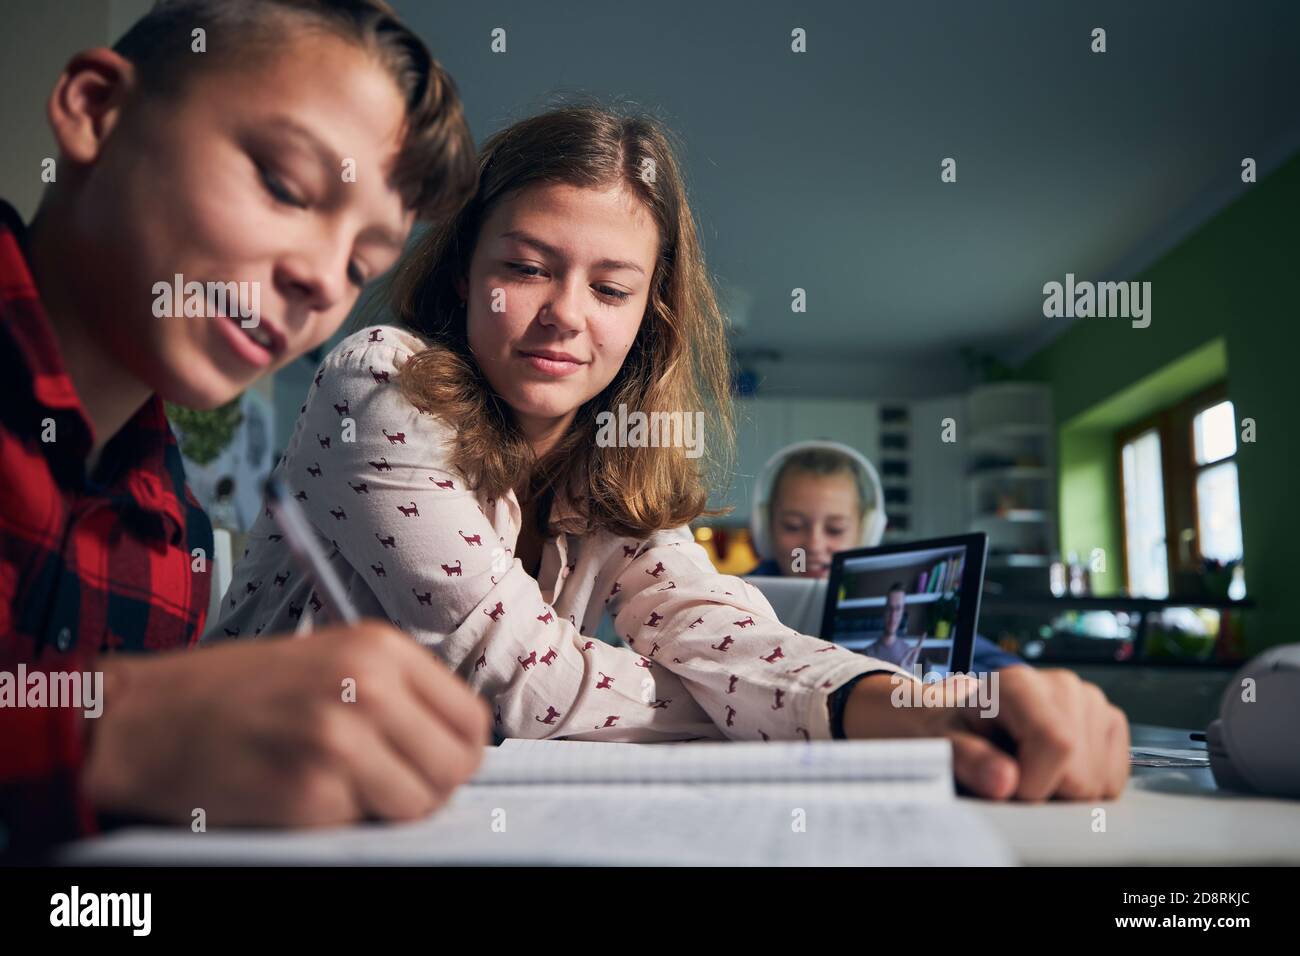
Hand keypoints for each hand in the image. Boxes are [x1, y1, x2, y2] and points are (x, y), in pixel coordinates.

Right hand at [83, 620, 490, 826]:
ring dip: (386, 809)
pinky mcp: (311, 791)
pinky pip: (359, 825)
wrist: (146, 718)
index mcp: (382, 648)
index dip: (457, 753)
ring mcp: (341, 738)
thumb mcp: (331, 660)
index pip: (472, 718)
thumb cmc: (235, 691)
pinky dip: (335, 820)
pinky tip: (297, 792)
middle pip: (455, 766)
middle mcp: (370, 685)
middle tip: (387, 787)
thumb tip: (452, 744)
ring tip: (340, 788)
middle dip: (429, 787)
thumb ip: (396, 691)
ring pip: (419, 805)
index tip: (430, 764)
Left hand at [842, 666, 1128, 800]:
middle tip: (1011, 774)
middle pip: (1080, 772)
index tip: (1004, 787)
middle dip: (1046, 791)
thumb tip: (1005, 781)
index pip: (1056, 745)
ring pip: (1099, 781)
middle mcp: (1063, 685)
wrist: (962, 719)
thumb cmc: (951, 731)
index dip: (1034, 784)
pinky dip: (1085, 788)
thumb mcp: (941, 744)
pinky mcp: (1111, 722)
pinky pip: (1113, 781)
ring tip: (1029, 766)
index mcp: (1019, 684)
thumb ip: (967, 760)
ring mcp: (1092, 702)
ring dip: (1064, 790)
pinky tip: (1054, 769)